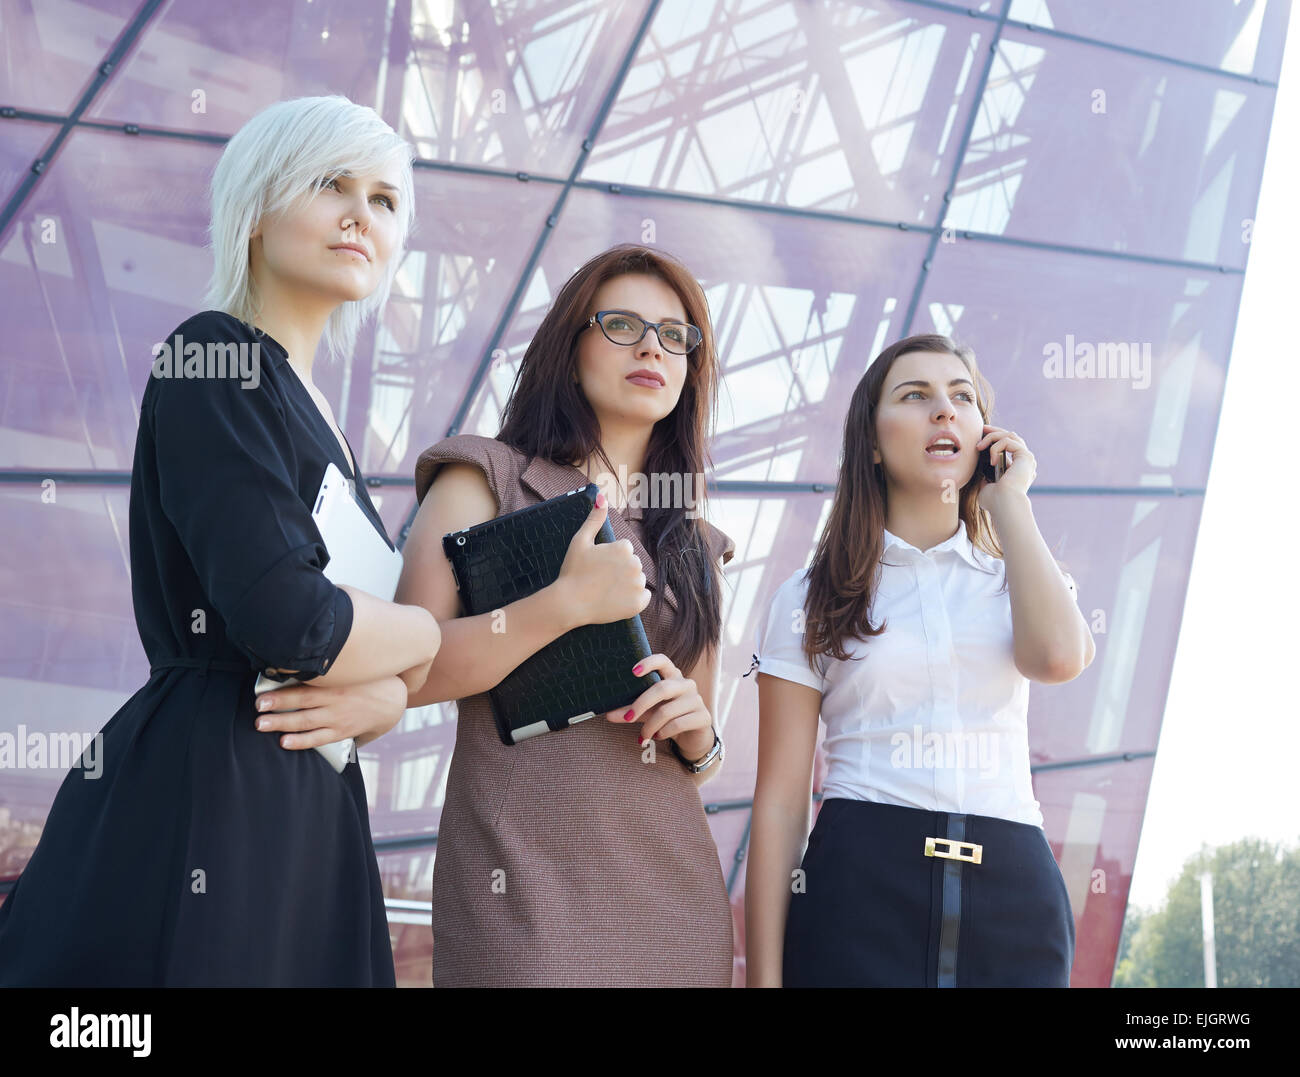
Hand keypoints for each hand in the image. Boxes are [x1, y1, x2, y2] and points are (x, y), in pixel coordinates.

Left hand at [254, 675, 408, 749]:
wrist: (393, 700)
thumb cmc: (366, 681)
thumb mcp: (351, 668)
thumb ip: (329, 666)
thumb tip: (299, 654)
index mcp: (334, 682)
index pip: (305, 683)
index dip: (283, 687)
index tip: (263, 690)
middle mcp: (334, 698)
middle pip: (301, 701)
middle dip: (277, 705)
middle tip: (257, 708)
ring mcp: (337, 717)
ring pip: (305, 721)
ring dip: (282, 723)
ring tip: (261, 725)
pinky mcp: (342, 731)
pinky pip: (319, 738)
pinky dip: (301, 741)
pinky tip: (285, 742)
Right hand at [554, 492, 650, 626]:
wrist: (569, 603)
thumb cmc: (573, 571)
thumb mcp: (580, 541)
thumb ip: (595, 519)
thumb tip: (602, 497)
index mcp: (624, 548)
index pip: (625, 550)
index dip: (610, 558)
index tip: (598, 567)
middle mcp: (635, 564)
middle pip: (633, 564)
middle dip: (620, 570)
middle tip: (600, 579)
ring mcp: (638, 585)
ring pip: (638, 580)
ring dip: (627, 584)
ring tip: (607, 590)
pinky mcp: (639, 603)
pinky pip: (643, 597)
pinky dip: (633, 599)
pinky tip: (616, 600)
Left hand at [603, 653, 713, 758]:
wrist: (693, 736)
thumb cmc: (667, 718)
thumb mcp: (647, 712)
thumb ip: (631, 711)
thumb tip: (608, 714)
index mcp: (672, 676)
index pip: (663, 660)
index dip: (649, 662)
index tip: (634, 671)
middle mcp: (686, 684)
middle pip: (662, 688)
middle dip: (641, 704)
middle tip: (628, 718)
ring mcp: (696, 700)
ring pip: (667, 710)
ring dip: (650, 725)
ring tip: (643, 736)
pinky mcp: (704, 717)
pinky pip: (678, 724)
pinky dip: (663, 732)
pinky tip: (658, 736)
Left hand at [976, 424, 1035, 508]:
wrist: (1004, 504)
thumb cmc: (994, 502)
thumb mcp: (987, 489)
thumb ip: (987, 481)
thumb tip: (983, 477)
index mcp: (1019, 470)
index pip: (1010, 446)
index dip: (996, 439)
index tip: (981, 437)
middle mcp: (1025, 463)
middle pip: (1012, 437)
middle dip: (995, 431)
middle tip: (982, 429)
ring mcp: (1027, 459)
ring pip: (1010, 435)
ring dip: (993, 437)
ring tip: (979, 446)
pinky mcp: (1025, 456)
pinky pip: (1009, 441)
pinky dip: (996, 447)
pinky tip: (991, 460)